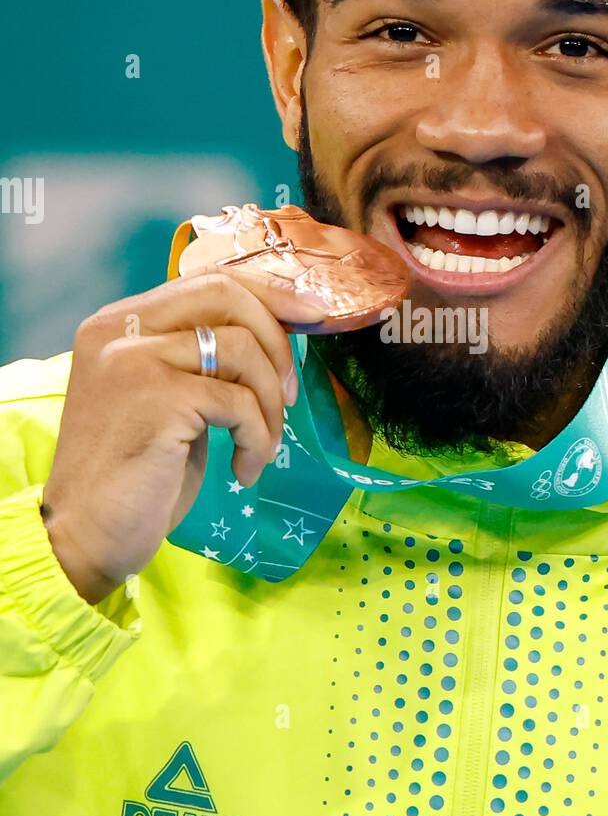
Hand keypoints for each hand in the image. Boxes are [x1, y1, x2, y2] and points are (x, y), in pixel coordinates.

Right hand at [41, 269, 327, 603]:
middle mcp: (119, 329)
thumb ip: (199, 358)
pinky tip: (245, 470)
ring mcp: (134, 361)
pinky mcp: (157, 400)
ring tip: (263, 447)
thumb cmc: (134, 474)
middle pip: (226, 295)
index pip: (208, 280)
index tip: (312, 314)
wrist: (85, 536)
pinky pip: (239, 401)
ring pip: (241, 349)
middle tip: (292, 394)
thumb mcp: (166, 398)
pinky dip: (258, 437)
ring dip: (270, 404)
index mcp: (119, 321)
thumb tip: (276, 330)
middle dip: (277, 340)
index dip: (269, 292)